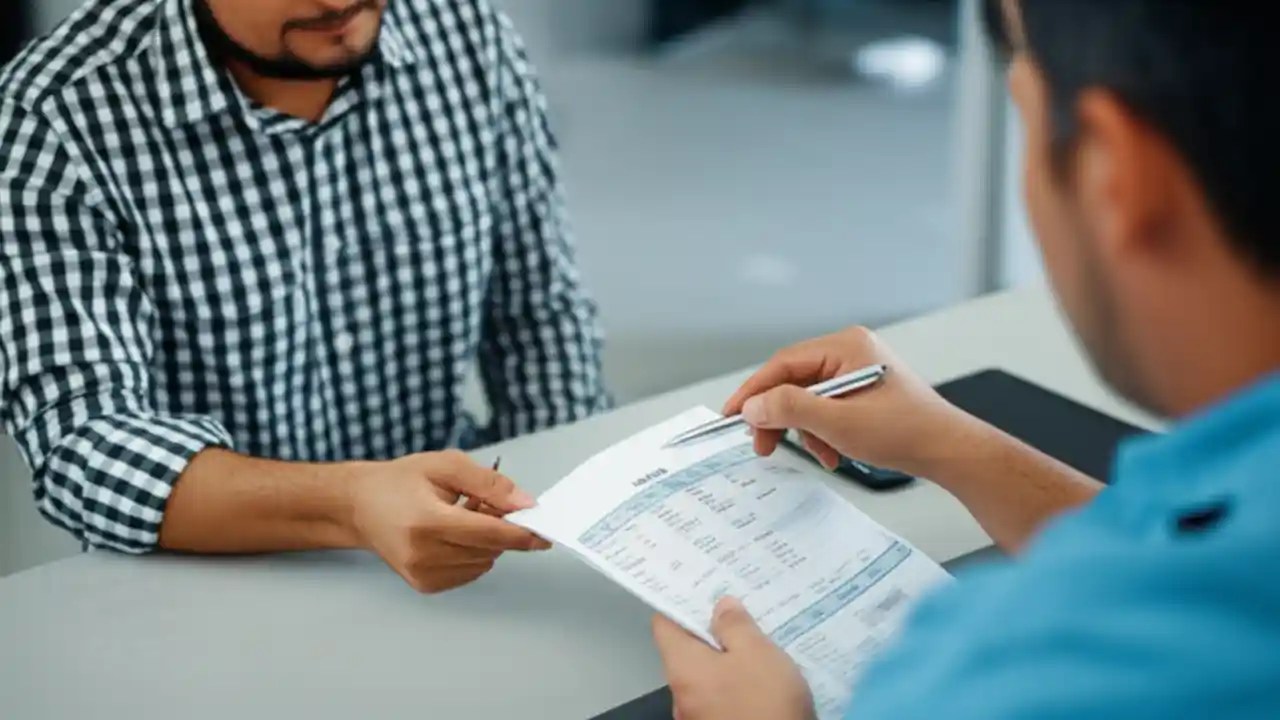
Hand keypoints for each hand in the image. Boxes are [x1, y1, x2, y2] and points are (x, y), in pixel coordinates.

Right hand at [350, 450, 550, 592]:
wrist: (359, 506)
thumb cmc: (400, 482)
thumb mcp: (447, 467)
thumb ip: (490, 484)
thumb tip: (526, 504)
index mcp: (427, 523)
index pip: (488, 534)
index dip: (521, 533)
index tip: (543, 532)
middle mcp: (423, 555)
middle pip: (489, 549)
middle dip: (498, 528)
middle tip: (481, 504)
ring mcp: (422, 575)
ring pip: (482, 563)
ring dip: (484, 542)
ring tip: (459, 518)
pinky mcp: (424, 586)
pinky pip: (469, 572)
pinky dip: (472, 555)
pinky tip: (451, 536)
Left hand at [652, 597, 813, 719]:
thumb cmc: (764, 701)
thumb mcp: (757, 653)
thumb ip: (736, 626)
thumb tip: (720, 606)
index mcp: (682, 667)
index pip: (664, 625)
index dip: (680, 604)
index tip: (701, 589)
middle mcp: (681, 693)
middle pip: (685, 651)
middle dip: (710, 632)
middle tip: (736, 612)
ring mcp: (696, 715)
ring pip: (705, 675)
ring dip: (725, 659)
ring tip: (753, 641)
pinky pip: (719, 695)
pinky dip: (734, 682)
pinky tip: (760, 676)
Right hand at [724, 326, 976, 478]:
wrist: (948, 451)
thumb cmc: (907, 431)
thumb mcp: (839, 423)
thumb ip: (791, 409)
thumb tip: (753, 406)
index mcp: (847, 346)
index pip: (784, 363)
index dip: (754, 391)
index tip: (733, 415)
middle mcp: (850, 353)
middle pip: (793, 382)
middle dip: (779, 417)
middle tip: (763, 445)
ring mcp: (856, 372)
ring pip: (808, 400)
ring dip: (805, 431)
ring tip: (819, 454)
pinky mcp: (862, 393)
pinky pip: (826, 410)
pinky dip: (822, 433)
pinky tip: (833, 454)